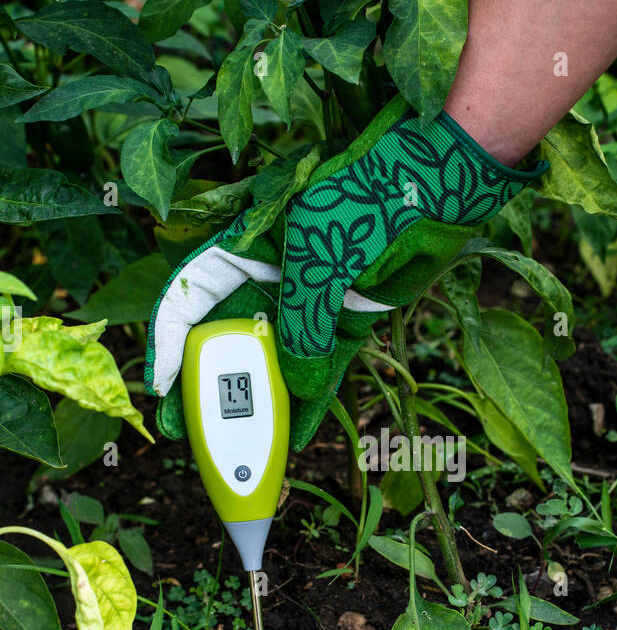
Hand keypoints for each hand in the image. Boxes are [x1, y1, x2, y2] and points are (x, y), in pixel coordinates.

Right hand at [145, 94, 544, 447]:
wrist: (441, 181)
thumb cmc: (370, 194)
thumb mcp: (321, 253)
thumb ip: (303, 320)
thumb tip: (297, 383)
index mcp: (246, 244)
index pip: (190, 296)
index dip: (170, 343)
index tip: (162, 386)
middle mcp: (271, 274)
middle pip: (229, 339)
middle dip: (212, 387)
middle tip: (198, 433)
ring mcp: (310, 299)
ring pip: (275, 361)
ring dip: (262, 404)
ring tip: (245, 449)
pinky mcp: (347, 319)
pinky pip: (323, 368)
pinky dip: (312, 401)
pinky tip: (298, 436)